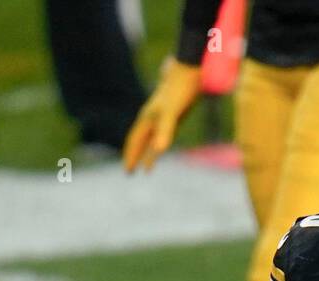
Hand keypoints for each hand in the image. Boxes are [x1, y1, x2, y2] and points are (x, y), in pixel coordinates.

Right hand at [122, 58, 201, 172]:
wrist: (190, 71)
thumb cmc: (180, 90)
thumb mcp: (173, 112)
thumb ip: (165, 130)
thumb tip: (159, 151)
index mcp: (148, 117)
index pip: (135, 140)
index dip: (131, 155)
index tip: (128, 171)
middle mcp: (152, 118)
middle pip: (140, 141)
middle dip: (135, 156)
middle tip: (130, 172)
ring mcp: (162, 117)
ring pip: (151, 138)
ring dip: (147, 153)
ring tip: (146, 169)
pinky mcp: (173, 115)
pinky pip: (162, 134)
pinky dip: (159, 144)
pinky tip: (161, 149)